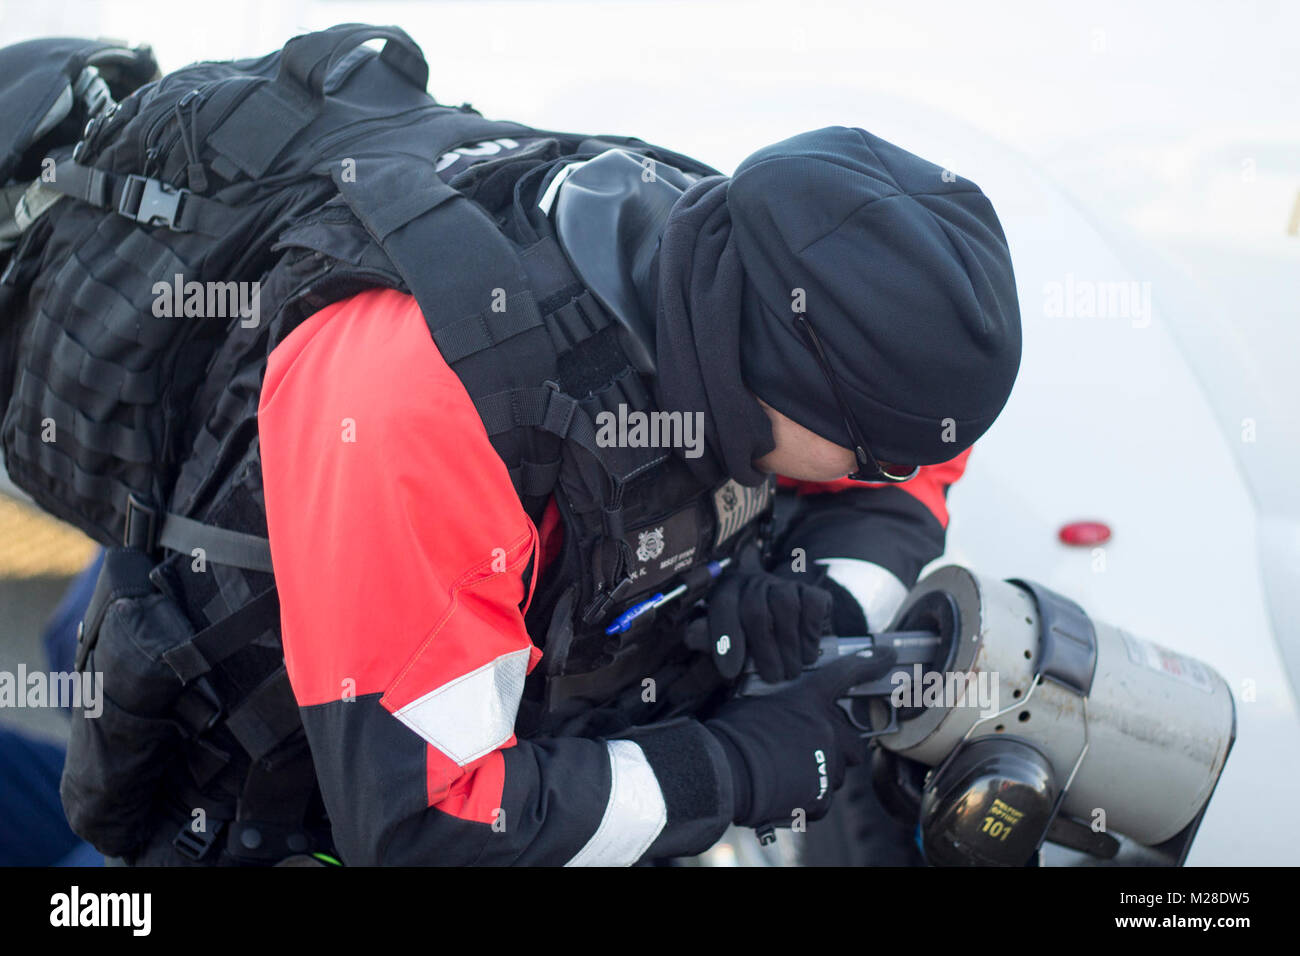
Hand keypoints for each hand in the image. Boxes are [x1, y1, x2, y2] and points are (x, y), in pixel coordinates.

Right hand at [706, 645, 897, 828]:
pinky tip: (783, 792)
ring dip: (821, 774)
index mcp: (807, 698)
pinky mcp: (821, 795)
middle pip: (853, 741)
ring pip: (838, 772)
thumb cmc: (729, 734)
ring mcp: (826, 762)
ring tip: (788, 774)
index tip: (888, 656)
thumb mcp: (751, 702)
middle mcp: (825, 728)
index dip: (871, 662)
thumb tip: (779, 711)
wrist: (723, 772)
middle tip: (807, 751)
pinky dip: (807, 799)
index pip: (846, 673)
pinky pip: (823, 799)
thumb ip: (780, 705)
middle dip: (838, 747)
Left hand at [707, 569, 831, 682]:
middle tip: (772, 677)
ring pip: (785, 606)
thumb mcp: (724, 649)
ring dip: (788, 646)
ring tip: (790, 671)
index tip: (730, 671)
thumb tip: (687, 651)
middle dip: (763, 650)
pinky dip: (810, 633)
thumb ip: (706, 651)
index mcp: (726, 592)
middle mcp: (753, 583)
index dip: (726, 638)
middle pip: (755, 610)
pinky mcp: (812, 592)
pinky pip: (812, 605)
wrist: (788, 631)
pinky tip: (807, 653)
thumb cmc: (748, 645)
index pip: (722, 606)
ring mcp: (784, 585)